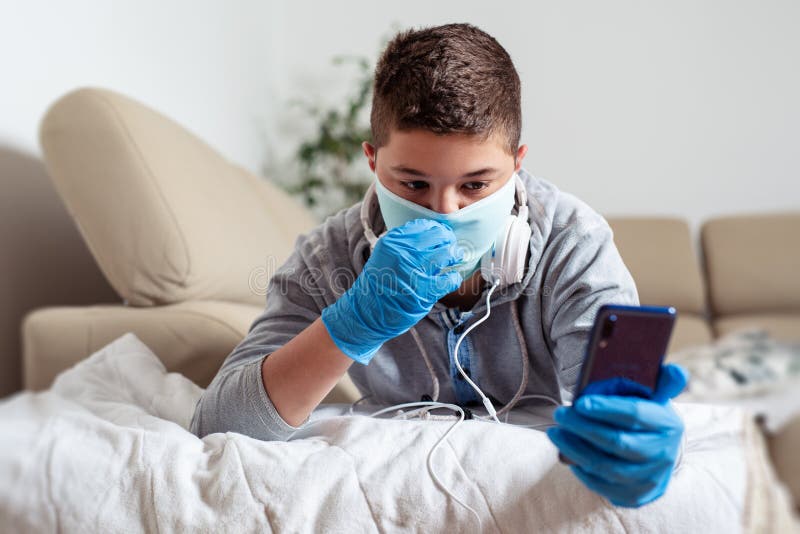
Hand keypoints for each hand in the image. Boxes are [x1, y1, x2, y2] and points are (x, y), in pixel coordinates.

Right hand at [321, 218, 463, 364]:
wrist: (368, 312)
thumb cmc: (378, 283)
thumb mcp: (384, 254)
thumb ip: (403, 243)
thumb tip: (429, 233)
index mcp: (393, 242)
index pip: (423, 226)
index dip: (436, 229)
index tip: (441, 234)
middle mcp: (404, 254)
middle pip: (438, 237)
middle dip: (448, 240)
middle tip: (450, 245)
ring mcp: (415, 273)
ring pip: (447, 255)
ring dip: (454, 256)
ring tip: (454, 259)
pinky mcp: (425, 292)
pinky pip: (450, 279)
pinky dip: (454, 278)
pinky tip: (451, 278)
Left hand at [547, 363, 688, 506]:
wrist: (661, 450)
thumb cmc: (648, 414)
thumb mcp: (656, 394)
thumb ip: (662, 380)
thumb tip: (675, 371)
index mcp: (668, 424)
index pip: (635, 415)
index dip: (607, 408)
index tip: (581, 402)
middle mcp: (663, 454)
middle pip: (618, 443)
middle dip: (584, 427)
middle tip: (560, 414)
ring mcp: (650, 478)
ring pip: (607, 467)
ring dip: (576, 449)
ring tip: (555, 433)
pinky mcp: (636, 495)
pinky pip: (604, 486)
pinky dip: (582, 471)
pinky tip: (568, 454)